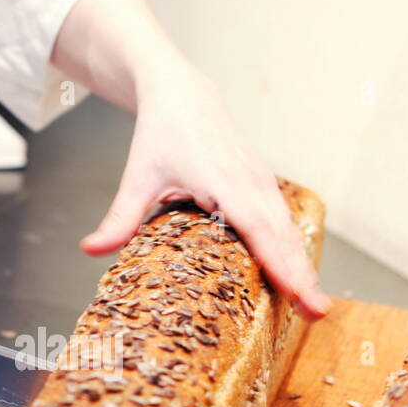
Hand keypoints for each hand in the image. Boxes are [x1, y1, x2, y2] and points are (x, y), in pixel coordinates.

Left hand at [80, 68, 329, 318]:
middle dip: (301, 274)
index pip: (258, 228)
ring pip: (288, 228)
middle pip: (282, 234)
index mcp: (223, 180)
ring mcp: (261, 181)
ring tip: (315, 306)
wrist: (182, 93)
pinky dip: (293, 248)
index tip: (299, 292)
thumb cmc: (160, 133)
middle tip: (317, 314)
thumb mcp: (138, 177)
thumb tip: (90, 250)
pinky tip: (299, 277)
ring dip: (303, 265)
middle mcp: (250, 180)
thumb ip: (119, 218)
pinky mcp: (263, 183)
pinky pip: (283, 220)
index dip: (279, 261)